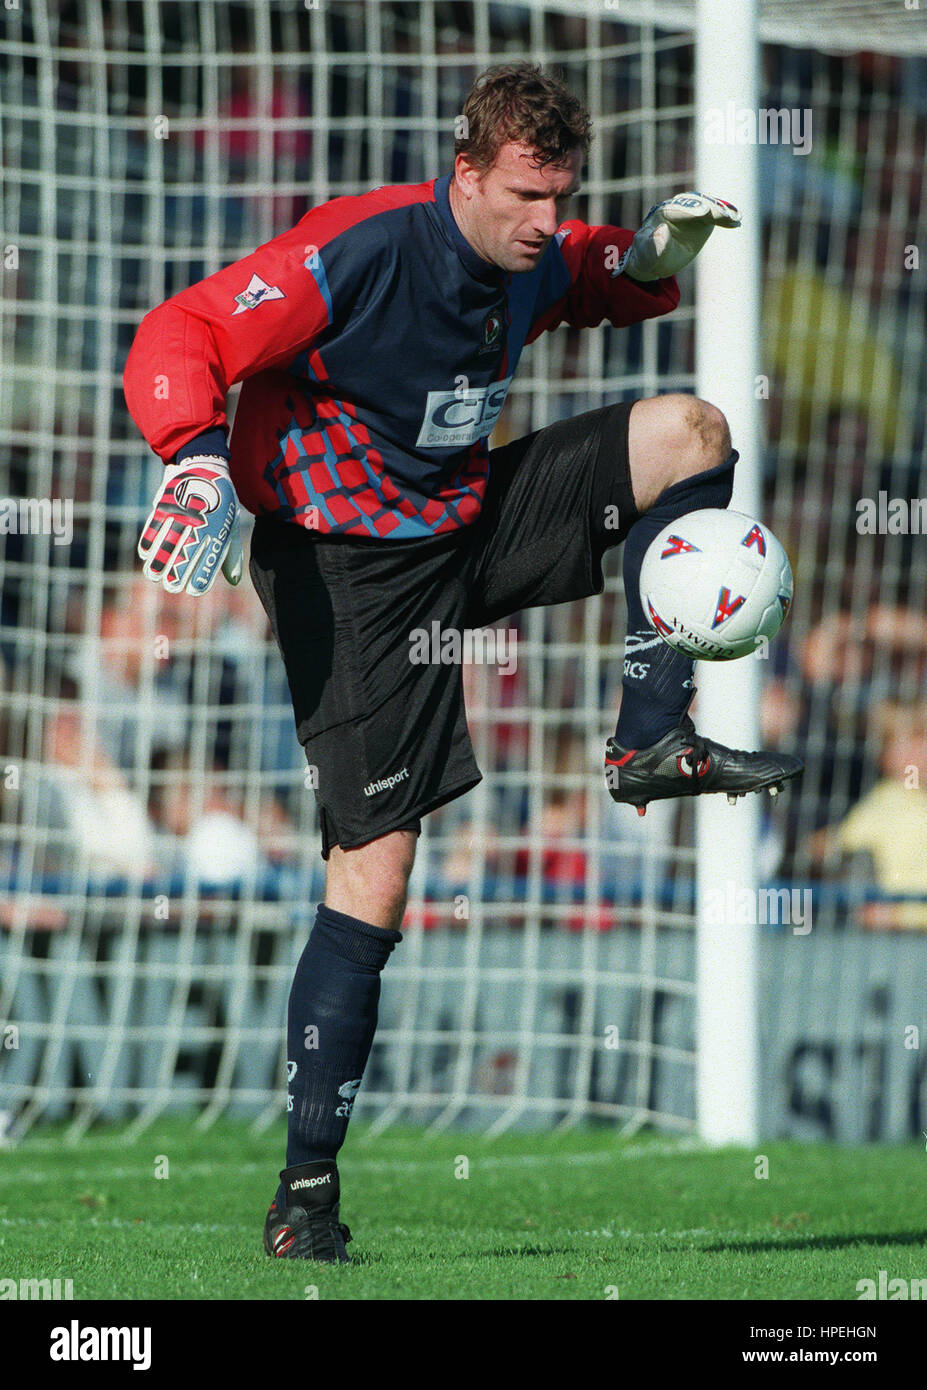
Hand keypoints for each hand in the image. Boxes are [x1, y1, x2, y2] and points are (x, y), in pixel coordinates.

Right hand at [138, 456, 242, 594]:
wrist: (205, 464)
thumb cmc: (221, 500)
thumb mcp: (230, 524)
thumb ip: (230, 553)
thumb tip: (234, 581)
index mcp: (218, 530)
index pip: (209, 561)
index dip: (200, 578)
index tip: (193, 590)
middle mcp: (199, 524)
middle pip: (186, 555)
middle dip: (177, 574)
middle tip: (171, 587)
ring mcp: (181, 514)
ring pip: (167, 543)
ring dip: (159, 562)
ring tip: (154, 575)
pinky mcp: (166, 504)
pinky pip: (155, 526)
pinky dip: (149, 541)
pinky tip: (146, 555)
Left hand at [617, 192, 740, 281]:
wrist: (655, 258)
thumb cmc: (648, 257)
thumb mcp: (647, 254)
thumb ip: (654, 244)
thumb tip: (663, 231)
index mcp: (662, 213)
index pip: (677, 209)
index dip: (691, 210)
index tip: (704, 212)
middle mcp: (678, 207)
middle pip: (695, 203)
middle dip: (710, 207)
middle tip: (724, 215)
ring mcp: (692, 211)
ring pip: (707, 206)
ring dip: (721, 211)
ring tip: (735, 218)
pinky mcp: (702, 218)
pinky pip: (715, 216)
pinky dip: (725, 218)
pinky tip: (737, 221)